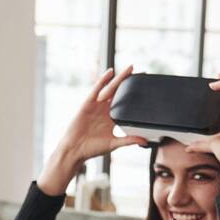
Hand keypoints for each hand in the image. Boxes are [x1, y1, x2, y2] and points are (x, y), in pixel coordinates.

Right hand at [37, 66, 148, 194]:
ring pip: (110, 89)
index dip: (134, 96)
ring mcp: (96, 106)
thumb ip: (128, 140)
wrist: (75, 150)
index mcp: (111, 119)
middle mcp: (105, 110)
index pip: (125, 104)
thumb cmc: (91, 148)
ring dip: (119, 78)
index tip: (144, 88)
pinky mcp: (88, 104)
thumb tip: (144, 142)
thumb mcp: (113, 144)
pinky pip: (96, 90)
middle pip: (119, 93)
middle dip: (129, 82)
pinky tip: (110, 72)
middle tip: (141, 72)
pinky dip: (102, 81)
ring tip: (130, 69)